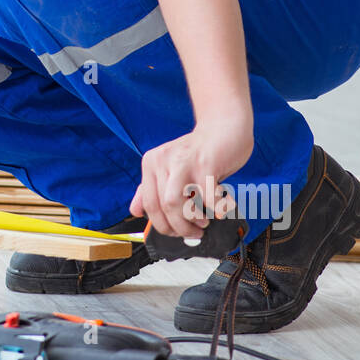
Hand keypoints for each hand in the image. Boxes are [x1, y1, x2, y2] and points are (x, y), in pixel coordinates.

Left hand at [129, 120, 253, 238]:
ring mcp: (184, 161)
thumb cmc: (200, 152)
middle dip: (179, 227)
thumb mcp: (170, 168)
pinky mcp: (206, 163)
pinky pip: (206, 196)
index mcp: (152, 163)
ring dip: (191, 221)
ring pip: (176, 203)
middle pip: (163, 206)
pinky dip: (213, 209)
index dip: (162, 225)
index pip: (148, 204)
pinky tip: (217, 210)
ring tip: (203, 223)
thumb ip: (150, 189)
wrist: (224, 126)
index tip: (175, 232)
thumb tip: (135, 211)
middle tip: (193, 232)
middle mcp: (163, 160)